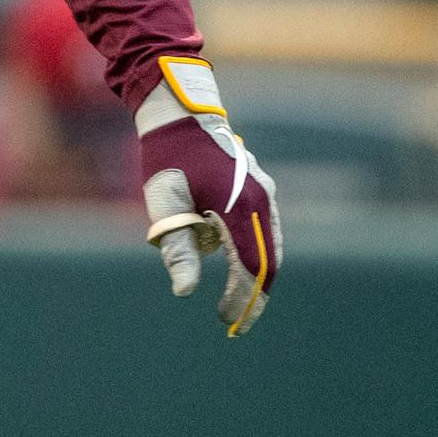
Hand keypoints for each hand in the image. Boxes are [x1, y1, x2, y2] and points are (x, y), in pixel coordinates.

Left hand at [135, 56, 280, 335]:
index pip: (250, 268)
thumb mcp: (166, 204)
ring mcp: (264, 193)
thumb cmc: (168, 158)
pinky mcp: (260, 188)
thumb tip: (186, 292)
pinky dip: (257, 253)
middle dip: (254, 296)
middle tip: (235, 320)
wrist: (181, 115)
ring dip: (257, 276)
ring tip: (237, 299)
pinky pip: (267, 231)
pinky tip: (238, 264)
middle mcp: (261, 202)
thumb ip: (177, 248)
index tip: (227, 321)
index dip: (241, 299)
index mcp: (241, 209)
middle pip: (269, 263)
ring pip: (271, 247)